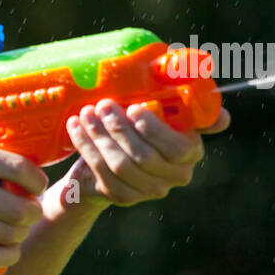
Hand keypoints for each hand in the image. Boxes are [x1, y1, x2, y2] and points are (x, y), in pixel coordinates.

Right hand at [0, 146, 47, 269]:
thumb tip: (32, 172)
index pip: (21, 168)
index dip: (37, 182)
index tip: (36, 190)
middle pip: (22, 208)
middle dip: (32, 216)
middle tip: (27, 217)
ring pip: (12, 233)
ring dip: (20, 237)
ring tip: (15, 235)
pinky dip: (8, 257)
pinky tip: (8, 253)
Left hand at [63, 99, 230, 207]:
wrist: (108, 161)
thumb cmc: (137, 129)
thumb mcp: (157, 111)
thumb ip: (174, 98)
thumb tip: (198, 77)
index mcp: (192, 151)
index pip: (178, 148)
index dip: (153, 129)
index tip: (133, 108)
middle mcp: (177, 176)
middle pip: (144, 156)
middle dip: (120, 128)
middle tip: (103, 106)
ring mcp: (150, 190)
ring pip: (121, 165)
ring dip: (100, 136)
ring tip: (86, 113)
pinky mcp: (124, 196)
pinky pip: (102, 172)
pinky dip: (86, 147)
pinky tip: (76, 128)